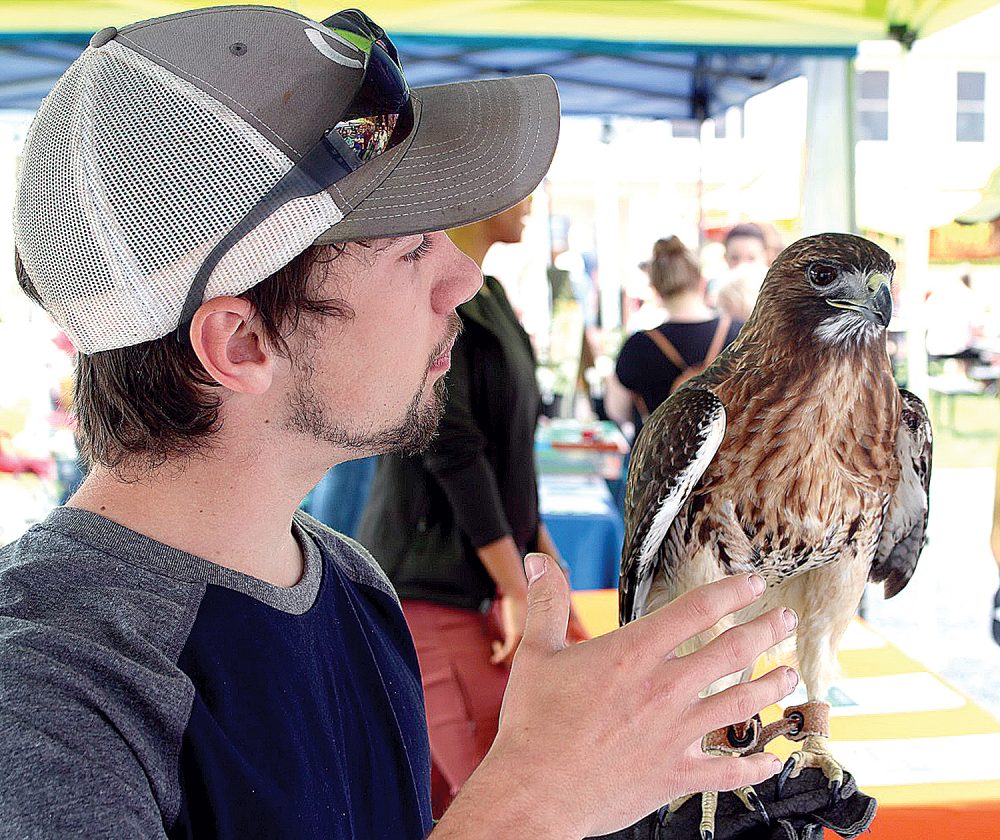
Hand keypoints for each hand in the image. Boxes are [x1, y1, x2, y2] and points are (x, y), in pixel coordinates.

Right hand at [434, 554, 797, 837]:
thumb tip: (536, 560)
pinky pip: (729, 770)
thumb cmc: (533, 724)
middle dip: (766, 630)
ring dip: (773, 687)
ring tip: (791, 675)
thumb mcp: (536, 653)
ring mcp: (676, 734)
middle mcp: (664, 689)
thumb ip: (545, 602)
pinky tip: (773, 759)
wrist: (535, 792)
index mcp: (633, 654)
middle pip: (732, 651)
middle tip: (786, 619)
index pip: (695, 610)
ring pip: (741, 704)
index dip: (730, 592)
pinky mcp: (676, 774)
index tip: (752, 582)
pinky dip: (756, 765)